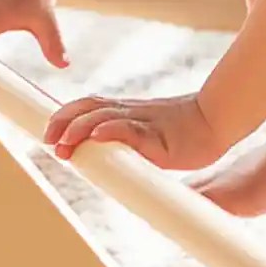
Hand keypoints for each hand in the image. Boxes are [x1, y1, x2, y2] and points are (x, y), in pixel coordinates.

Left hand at [43, 93, 226, 170]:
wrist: (218, 119)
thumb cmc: (188, 131)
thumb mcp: (152, 132)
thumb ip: (131, 141)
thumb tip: (111, 162)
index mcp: (128, 110)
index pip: (90, 104)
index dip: (66, 114)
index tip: (48, 132)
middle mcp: (132, 111)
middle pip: (89, 106)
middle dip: (63, 121)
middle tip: (47, 140)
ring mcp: (144, 121)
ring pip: (104, 116)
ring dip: (79, 128)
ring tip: (62, 143)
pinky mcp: (157, 135)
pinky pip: (130, 129)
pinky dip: (111, 130)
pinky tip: (97, 136)